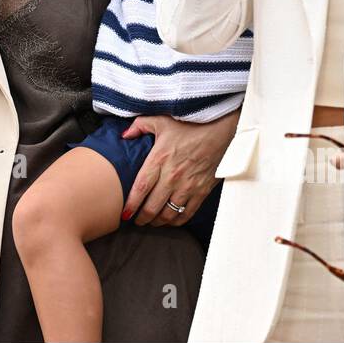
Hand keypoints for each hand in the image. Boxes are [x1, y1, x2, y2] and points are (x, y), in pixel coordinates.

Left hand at [122, 112, 237, 225]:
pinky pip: (187, 213)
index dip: (130, 205)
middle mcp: (172, 176)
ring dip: (157, 221)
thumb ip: (139, 126)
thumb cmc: (190, 124)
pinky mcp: (202, 191)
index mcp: (159, 159)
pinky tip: (170, 220)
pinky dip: (176, 221)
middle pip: (152, 207)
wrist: (219, 128)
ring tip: (151, 221)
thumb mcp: (160, 120)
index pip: (140, 188)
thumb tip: (124, 135)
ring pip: (168, 214)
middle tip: (136, 221)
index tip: (124, 214)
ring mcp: (188, 185)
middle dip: (141, 218)